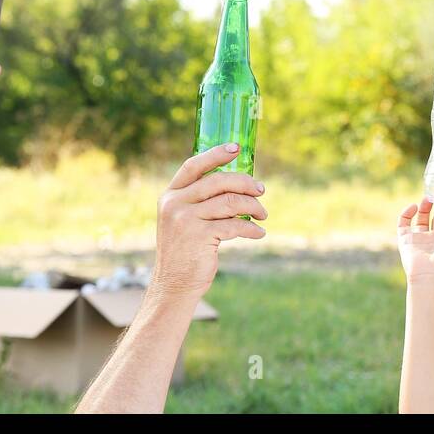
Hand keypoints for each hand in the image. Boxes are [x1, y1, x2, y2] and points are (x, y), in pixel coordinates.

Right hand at [151, 143, 266, 297]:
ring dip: (252, 207)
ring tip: (263, 215)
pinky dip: (251, 229)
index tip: (237, 148)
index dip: (216, 154)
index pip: (193, 166)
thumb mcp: (183, 220)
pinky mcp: (200, 236)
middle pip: (218, 181)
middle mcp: (175, 204)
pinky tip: (259, 233)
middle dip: (245, 183)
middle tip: (261, 190)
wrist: (174, 285)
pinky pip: (234, 225)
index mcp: (170, 195)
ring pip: (230, 202)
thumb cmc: (185, 251)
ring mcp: (185, 220)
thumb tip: (237, 184)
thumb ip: (199, 201)